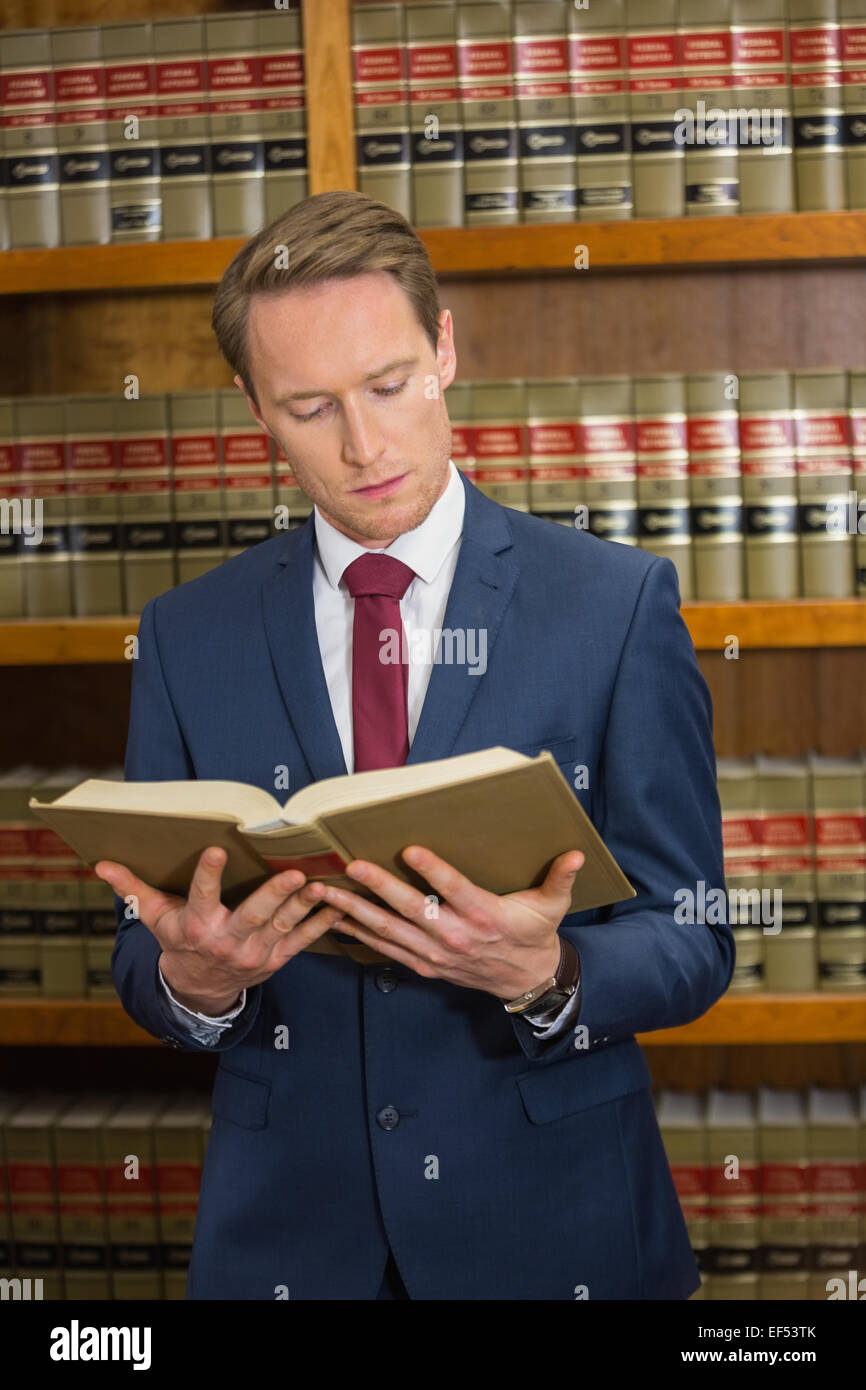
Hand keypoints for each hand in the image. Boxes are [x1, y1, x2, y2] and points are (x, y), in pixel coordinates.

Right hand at [95, 846, 345, 1013]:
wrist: (198, 988)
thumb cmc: (178, 940)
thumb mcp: (154, 916)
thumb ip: (132, 888)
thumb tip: (100, 863)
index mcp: (196, 927)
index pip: (201, 897)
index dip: (208, 875)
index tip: (216, 850)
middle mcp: (226, 941)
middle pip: (252, 916)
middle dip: (273, 895)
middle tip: (293, 873)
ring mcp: (254, 953)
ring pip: (282, 927)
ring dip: (303, 906)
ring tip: (322, 884)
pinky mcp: (276, 960)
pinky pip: (302, 941)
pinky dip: (321, 924)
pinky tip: (338, 904)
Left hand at [303, 846, 584, 999]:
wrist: (527, 982)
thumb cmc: (535, 934)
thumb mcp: (553, 906)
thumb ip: (561, 878)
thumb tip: (577, 853)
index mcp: (486, 916)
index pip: (455, 890)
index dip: (433, 870)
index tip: (410, 849)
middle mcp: (457, 936)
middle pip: (412, 910)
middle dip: (379, 888)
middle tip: (352, 866)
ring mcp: (437, 954)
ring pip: (391, 931)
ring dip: (357, 911)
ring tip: (328, 892)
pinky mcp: (426, 965)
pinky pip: (388, 950)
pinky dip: (362, 936)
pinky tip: (338, 920)